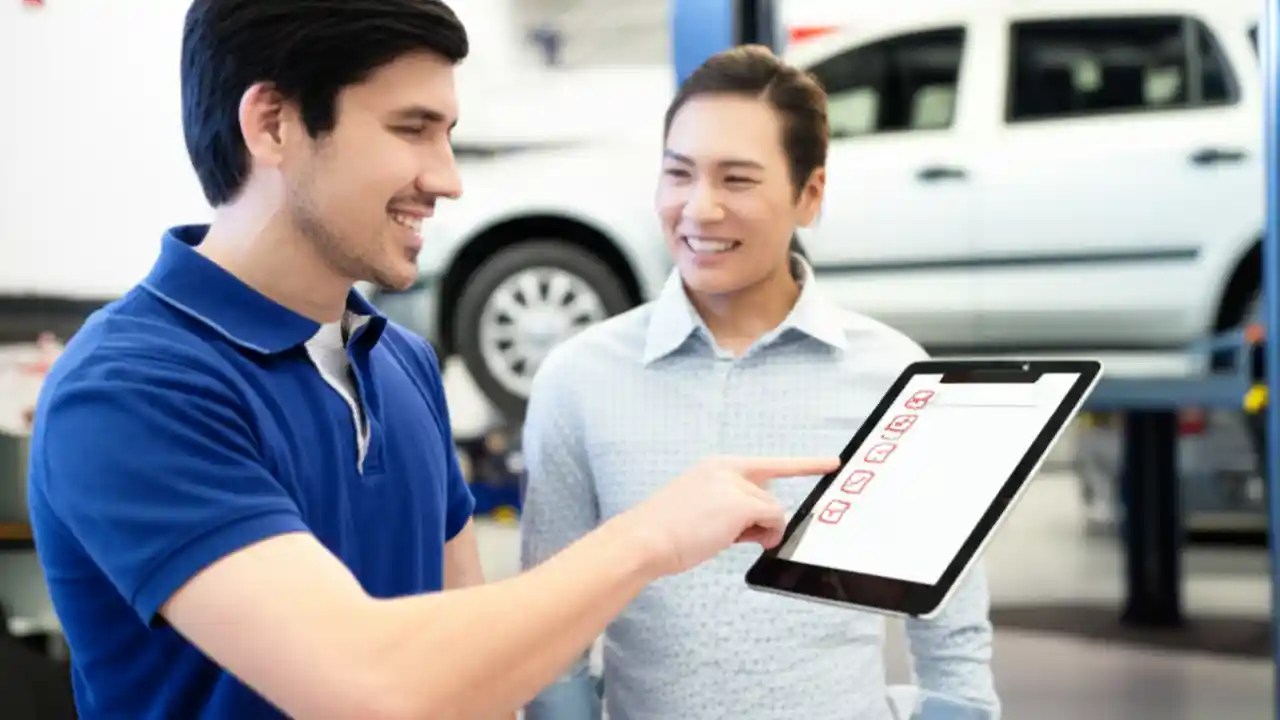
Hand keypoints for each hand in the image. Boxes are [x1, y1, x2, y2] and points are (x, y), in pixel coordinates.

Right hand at [617, 455, 839, 576]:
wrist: (644, 539)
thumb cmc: (666, 531)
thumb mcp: (701, 510)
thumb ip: (733, 508)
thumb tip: (764, 526)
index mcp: (716, 466)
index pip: (769, 464)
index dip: (805, 464)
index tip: (832, 463)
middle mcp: (727, 469)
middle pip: (769, 496)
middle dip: (759, 521)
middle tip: (730, 535)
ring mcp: (735, 484)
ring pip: (773, 510)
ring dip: (759, 530)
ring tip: (721, 537)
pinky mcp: (741, 502)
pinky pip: (773, 520)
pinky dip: (766, 534)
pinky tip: (740, 540)